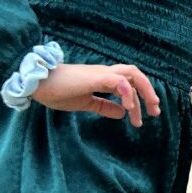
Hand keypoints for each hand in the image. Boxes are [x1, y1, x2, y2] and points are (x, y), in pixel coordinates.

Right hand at [32, 63, 160, 125]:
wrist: (36, 83)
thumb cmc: (56, 91)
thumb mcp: (85, 103)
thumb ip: (103, 107)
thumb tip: (121, 113)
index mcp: (102, 79)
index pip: (128, 84)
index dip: (139, 99)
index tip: (141, 118)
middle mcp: (105, 73)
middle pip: (136, 76)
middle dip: (149, 93)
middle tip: (155, 112)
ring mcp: (101, 73)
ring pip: (132, 74)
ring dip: (144, 91)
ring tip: (149, 109)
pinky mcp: (96, 77)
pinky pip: (119, 81)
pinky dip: (128, 93)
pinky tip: (129, 108)